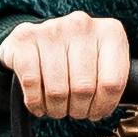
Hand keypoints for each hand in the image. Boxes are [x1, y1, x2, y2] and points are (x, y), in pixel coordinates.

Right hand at [0, 10, 131, 123]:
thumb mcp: (102, 62)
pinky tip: (39, 102)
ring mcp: (52, 28)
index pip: (112, 83)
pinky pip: (32, 84)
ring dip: (56, 109)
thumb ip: (112, 78)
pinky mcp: (24, 38)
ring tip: (57, 108)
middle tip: (74, 111)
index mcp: (109, 32)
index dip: (103, 107)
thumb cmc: (74, 57)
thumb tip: (108, 108)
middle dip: (78, 110)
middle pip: (84, 89)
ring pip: (58, 90)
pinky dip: (35, 102)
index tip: (95, 112)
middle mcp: (82, 24)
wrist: (35, 39)